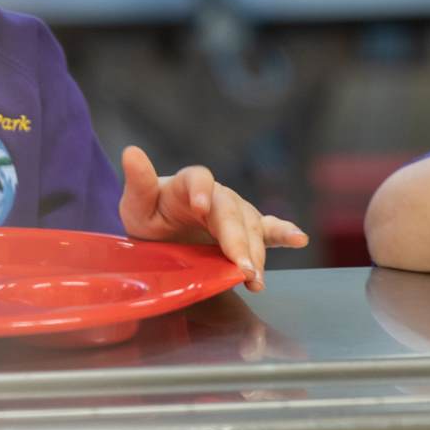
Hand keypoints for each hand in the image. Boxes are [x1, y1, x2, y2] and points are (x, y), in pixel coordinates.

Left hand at [116, 146, 306, 290]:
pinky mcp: (245, 231)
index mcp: (189, 184)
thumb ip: (139, 183)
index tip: (200, 207)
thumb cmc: (149, 216)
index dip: (201, 190)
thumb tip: (131, 152)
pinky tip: (298, 238)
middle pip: (231, 212)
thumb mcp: (136, 205)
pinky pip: (268, 230)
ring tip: (254, 277)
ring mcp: (234, 213)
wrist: (161, 235)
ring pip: (250, 228)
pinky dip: (284, 234)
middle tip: (239, 266)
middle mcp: (217, 195)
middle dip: (236, 240)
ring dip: (256, 252)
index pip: (199, 179)